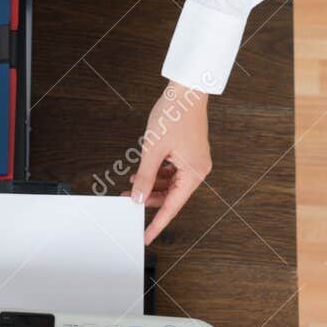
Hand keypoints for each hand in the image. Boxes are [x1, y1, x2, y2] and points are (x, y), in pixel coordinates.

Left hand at [128, 83, 211, 244]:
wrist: (186, 90)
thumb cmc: (174, 114)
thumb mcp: (153, 149)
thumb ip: (145, 176)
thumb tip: (139, 198)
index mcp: (194, 173)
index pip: (172, 207)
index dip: (157, 223)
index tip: (146, 236)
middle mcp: (198, 170)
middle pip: (172, 196)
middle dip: (149, 199)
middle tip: (128, 201)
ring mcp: (195, 161)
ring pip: (171, 184)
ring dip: (151, 185)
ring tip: (131, 186)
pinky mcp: (190, 153)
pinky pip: (173, 172)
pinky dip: (158, 174)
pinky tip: (142, 173)